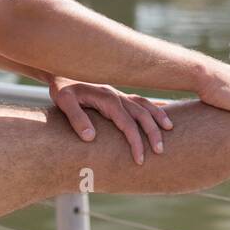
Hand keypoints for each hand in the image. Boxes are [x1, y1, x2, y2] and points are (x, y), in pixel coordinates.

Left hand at [49, 77, 173, 165]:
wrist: (59, 70)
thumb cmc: (61, 88)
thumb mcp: (64, 102)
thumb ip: (77, 118)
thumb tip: (91, 138)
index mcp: (107, 99)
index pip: (127, 124)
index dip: (135, 142)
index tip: (139, 159)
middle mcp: (117, 95)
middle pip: (142, 114)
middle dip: (153, 133)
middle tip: (160, 151)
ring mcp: (118, 93)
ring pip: (145, 104)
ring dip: (158, 116)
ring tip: (170, 129)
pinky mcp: (117, 94)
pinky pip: (140, 100)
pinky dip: (152, 106)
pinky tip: (161, 111)